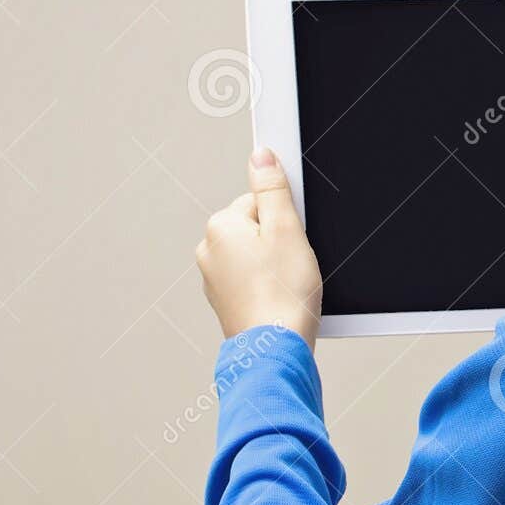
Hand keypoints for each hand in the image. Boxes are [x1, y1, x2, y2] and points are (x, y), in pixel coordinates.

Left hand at [196, 148, 322, 347]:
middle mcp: (209, 250)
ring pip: (254, 255)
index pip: (258, 200)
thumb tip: (261, 155)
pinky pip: (251, 279)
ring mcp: (214, 278)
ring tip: (288, 284)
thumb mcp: (286, 229)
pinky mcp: (226, 301)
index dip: (285, 217)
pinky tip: (280, 297)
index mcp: (220, 227)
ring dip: (274, 264)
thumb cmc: (283, 295)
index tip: (295, 236)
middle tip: (294, 262)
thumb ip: (272, 188)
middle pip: (255, 227)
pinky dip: (267, 284)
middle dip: (278, 240)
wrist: (275, 349)